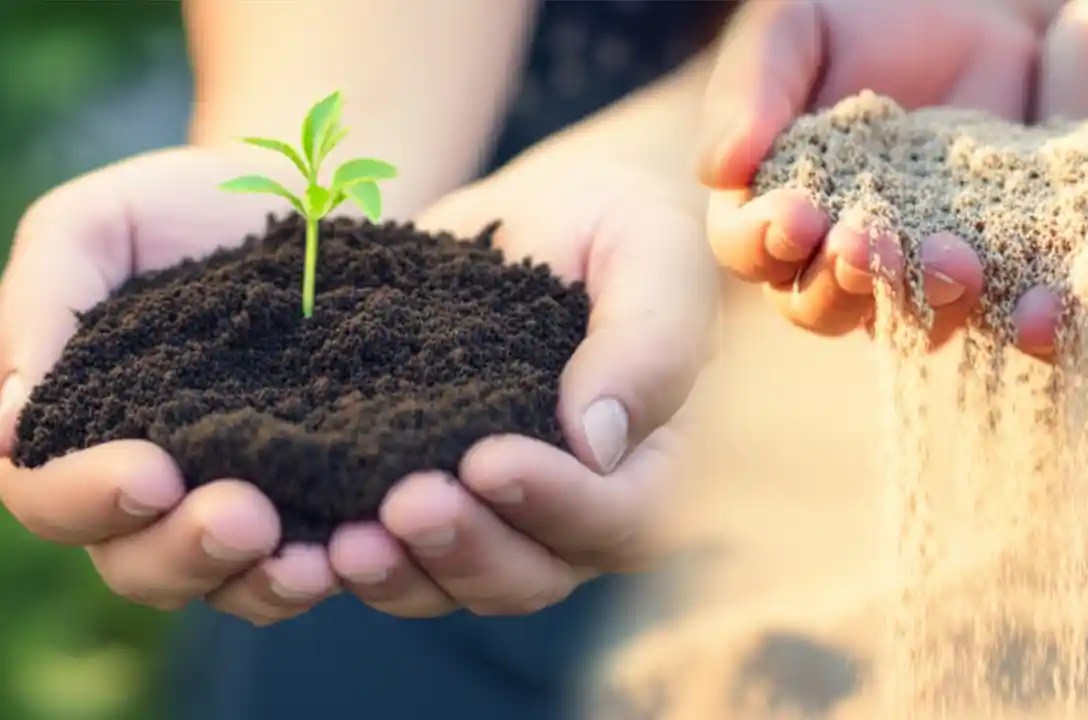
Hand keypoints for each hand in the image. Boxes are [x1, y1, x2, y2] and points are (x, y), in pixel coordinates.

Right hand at [0, 148, 340, 625]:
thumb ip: (40, 303)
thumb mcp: (96, 224)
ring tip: (310, 558)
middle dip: (185, 549)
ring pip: (224, 584)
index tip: (151, 472)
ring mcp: (229, 504)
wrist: (310, 196)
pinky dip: (328, 568)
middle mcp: (146, 489)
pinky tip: (357, 551)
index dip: (88, 496)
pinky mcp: (310, 502)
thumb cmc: (183, 209)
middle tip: (244, 515)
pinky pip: (306, 563)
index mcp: (74, 430)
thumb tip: (6, 427)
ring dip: (260, 581)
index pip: (51, 495)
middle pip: (136, 564)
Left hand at [322, 153, 718, 616]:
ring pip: (449, 581)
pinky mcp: (416, 486)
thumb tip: (596, 444)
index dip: (555, 505)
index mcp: (646, 468)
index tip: (487, 461)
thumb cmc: (621, 228)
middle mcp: (569, 512)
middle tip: (404, 505)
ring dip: (397, 572)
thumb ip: (645, 345)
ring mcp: (490, 512)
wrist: (547, 212)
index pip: (614, 519)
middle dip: (463, 549)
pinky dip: (340, 554)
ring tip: (339, 543)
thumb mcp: (653, 258)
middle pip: (527, 575)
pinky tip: (295, 535)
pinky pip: (387, 546)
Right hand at [697, 0, 1039, 337]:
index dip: (760, 241)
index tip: (793, 216)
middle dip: (833, 282)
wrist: (971, 12)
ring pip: (887, 318)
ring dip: (911, 302)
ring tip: (947, 264)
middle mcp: (821, 254)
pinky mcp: (969, 269)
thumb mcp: (795, 28)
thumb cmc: (860, 17)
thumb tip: (715, 168)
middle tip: (860, 245)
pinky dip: (980, 303)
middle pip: (808, 304)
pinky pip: (968, 309)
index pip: (743, 244)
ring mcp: (897, 271)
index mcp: (764, 202)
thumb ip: (750, 86)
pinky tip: (992, 271)